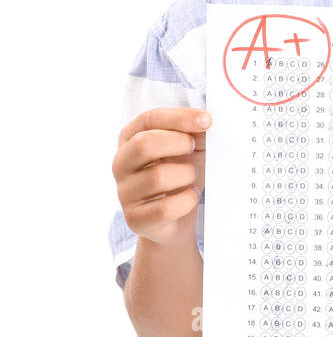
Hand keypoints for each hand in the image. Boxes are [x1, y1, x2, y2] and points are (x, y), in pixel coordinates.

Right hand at [113, 107, 209, 247]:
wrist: (178, 218)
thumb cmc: (182, 174)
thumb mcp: (190, 148)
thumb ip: (194, 131)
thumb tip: (205, 120)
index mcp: (131, 139)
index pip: (149, 119)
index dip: (180, 117)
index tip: (207, 120)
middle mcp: (121, 164)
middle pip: (144, 144)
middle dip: (179, 143)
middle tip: (194, 149)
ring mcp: (125, 192)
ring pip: (158, 177)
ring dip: (187, 175)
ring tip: (191, 178)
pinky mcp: (135, 219)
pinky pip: (166, 207)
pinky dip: (187, 200)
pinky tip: (189, 196)